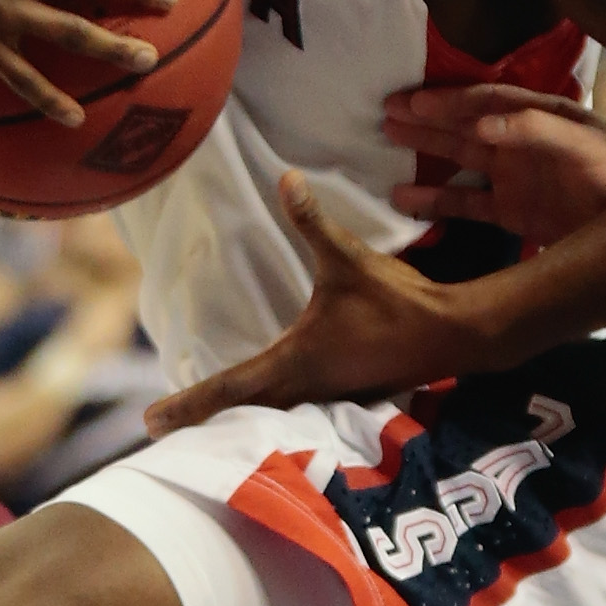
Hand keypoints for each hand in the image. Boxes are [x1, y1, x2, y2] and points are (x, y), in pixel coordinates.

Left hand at [145, 172, 494, 429]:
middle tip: (162, 426)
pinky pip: (293, 410)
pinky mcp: (344, 394)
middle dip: (201, 419)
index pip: (230, 388)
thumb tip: (286, 178)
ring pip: (268, 415)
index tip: (151, 421)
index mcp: (296, 362)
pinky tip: (263, 404)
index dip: (189, 404)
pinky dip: (268, 412)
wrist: (453, 333)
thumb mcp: (349, 259)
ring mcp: (327, 396)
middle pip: (241, 412)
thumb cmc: (396, 301)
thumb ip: (313, 222)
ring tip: (201, 421)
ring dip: (235, 419)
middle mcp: (305, 389)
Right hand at [382, 82, 605, 245]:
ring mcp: (517, 178)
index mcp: (545, 116)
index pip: (490, 101)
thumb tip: (480, 123)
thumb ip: (533, 129)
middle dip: (429, 116)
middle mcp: (525, 143)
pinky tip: (402, 196)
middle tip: (386, 109)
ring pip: (460, 158)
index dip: (452, 99)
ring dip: (425, 148)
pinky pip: (466, 203)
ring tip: (386, 137)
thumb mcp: (582, 146)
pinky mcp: (513, 213)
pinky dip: (434, 201)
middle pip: (468, 124)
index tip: (414, 100)